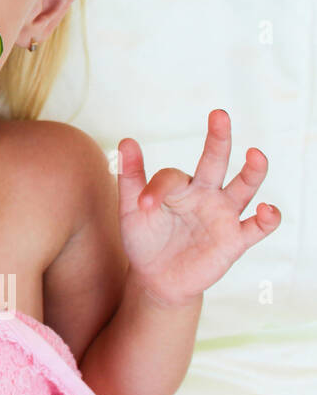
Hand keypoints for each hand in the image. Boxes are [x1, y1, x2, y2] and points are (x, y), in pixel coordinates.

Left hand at [117, 109, 280, 308]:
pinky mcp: (235, 239)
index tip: (143, 205)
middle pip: (215, 162)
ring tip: (256, 155)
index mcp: (179, 186)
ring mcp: (222, 215)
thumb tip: (126, 141)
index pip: (171, 176)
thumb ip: (130, 178)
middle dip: (218, 139)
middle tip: (219, 115)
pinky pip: (258, 226)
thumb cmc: (144, 239)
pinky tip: (267, 209)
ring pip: (244, 187)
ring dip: (253, 171)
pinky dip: (268, 218)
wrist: (157, 279)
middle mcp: (205, 194)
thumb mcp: (131, 210)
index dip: (156, 189)